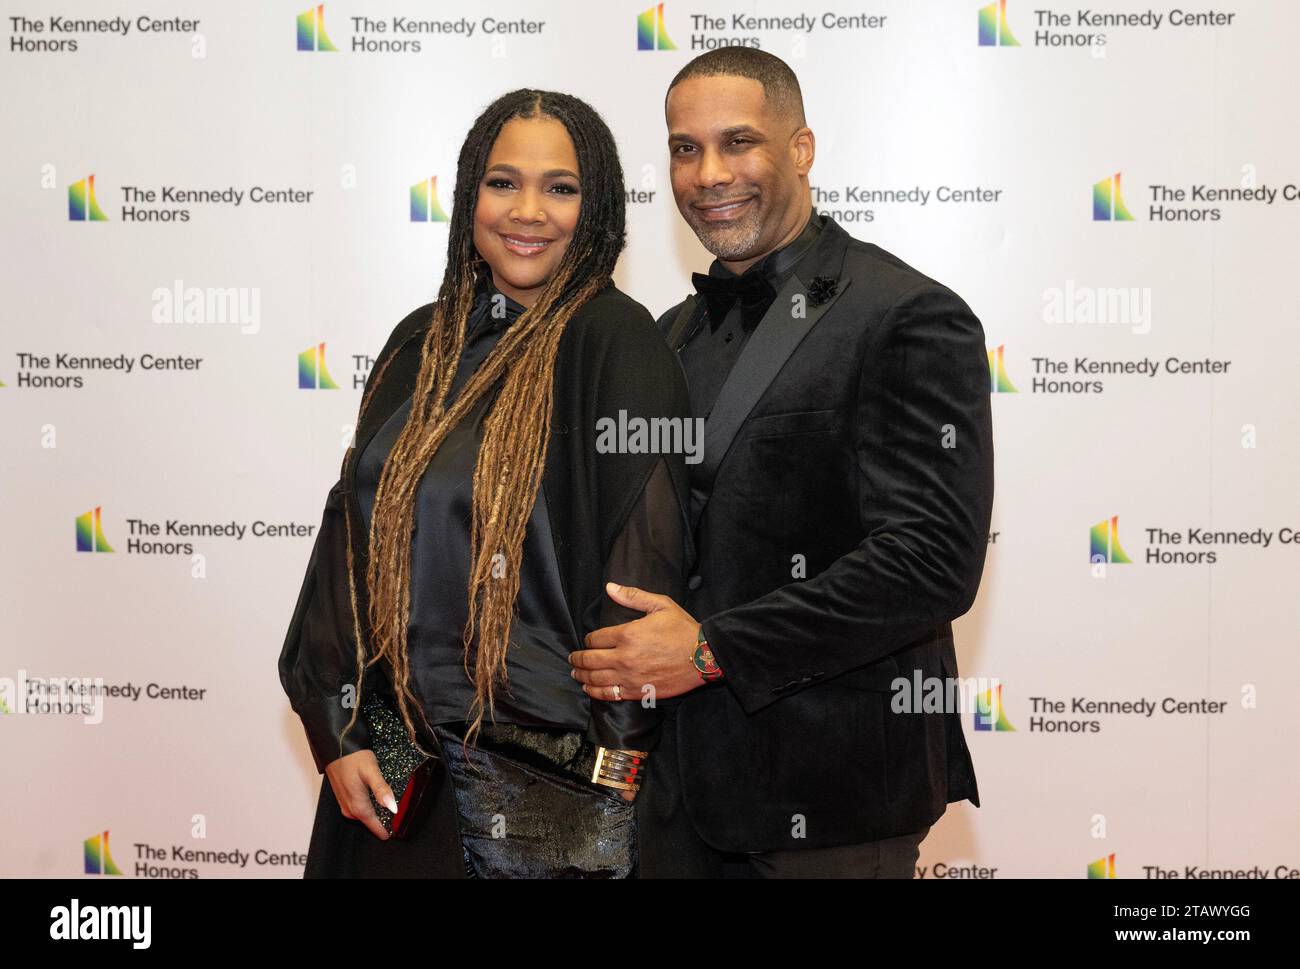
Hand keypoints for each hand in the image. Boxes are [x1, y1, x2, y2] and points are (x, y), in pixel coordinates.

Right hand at [324, 749, 397, 840]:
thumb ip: (381, 790)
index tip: (394, 834)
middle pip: (368, 821)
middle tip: (395, 822)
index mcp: (357, 805)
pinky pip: (357, 809)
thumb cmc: (354, 758)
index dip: (384, 831)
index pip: (373, 825)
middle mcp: (349, 808)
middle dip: (381, 823)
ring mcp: (344, 803)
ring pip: (362, 815)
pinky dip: (367, 808)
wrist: (335, 747)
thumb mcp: (371, 771)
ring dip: (374, 815)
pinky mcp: (342, 797)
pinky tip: (374, 800)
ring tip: (387, 812)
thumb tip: (393, 808)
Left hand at [569, 583, 703, 701]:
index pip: (596, 638)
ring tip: (576, 673)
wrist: (703, 657)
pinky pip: (610, 694)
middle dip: (578, 659)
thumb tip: (610, 587)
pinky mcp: (637, 692)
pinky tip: (589, 689)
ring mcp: (630, 677)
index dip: (589, 639)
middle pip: (590, 660)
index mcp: (627, 634)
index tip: (589, 639)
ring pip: (596, 679)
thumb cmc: (683, 629)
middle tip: (572, 658)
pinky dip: (595, 692)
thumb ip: (633, 596)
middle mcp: (624, 658)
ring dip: (582, 676)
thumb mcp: (660, 605)